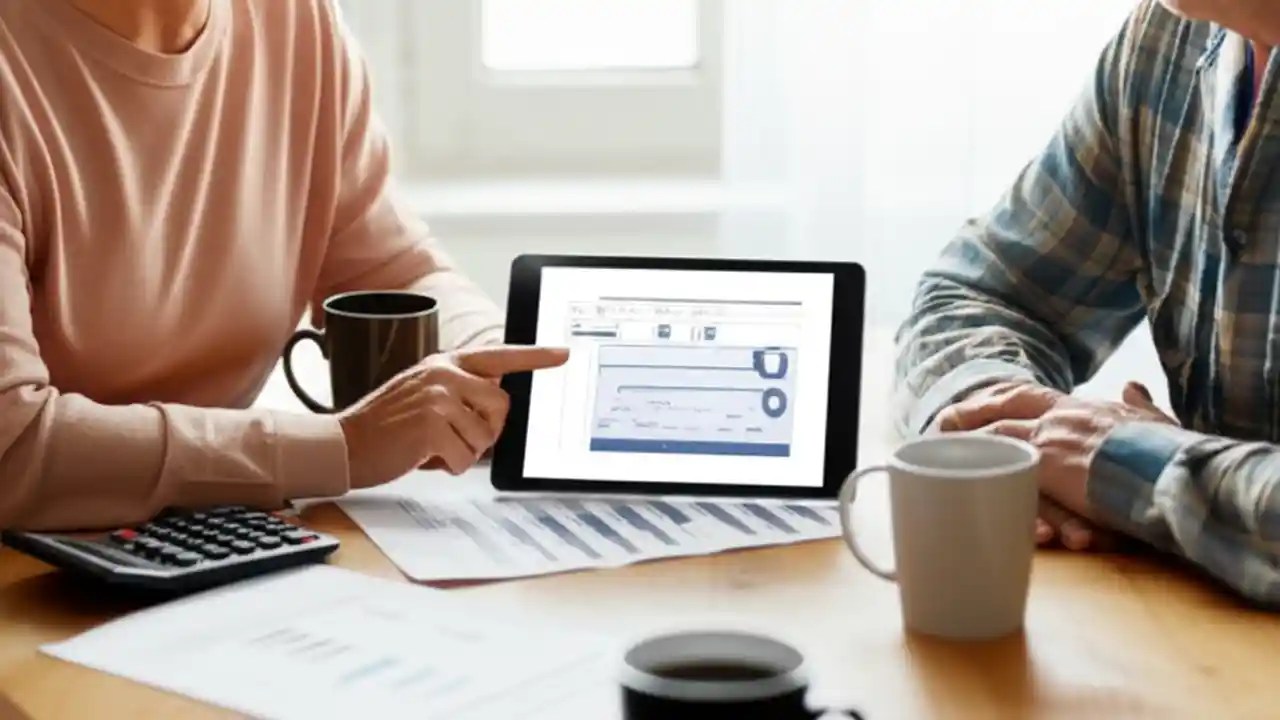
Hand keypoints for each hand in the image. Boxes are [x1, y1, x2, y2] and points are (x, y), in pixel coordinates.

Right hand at [338, 345, 568, 487]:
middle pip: (502, 405)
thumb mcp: (424, 394)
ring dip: (465, 452)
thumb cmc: (386, 426)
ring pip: (486, 436)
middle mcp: (444, 374)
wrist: (344, 443)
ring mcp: (438, 397)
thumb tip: (498, 405)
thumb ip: (459, 391)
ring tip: (433, 446)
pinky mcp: (432, 426)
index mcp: (445, 363)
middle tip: (456, 437)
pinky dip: (450, 466)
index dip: (535, 356)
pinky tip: (425, 457)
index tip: (563, 354)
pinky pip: (467, 457)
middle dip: (487, 431)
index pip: (499, 355)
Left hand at [937, 380, 1173, 549]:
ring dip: (963, 444)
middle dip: (967, 415)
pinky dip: (978, 477)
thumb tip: (1131, 385)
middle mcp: (1060, 418)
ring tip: (933, 450)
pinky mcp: (1048, 469)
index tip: (975, 403)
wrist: (1179, 472)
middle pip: (1001, 409)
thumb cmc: (1173, 455)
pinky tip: (954, 482)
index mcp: (1081, 406)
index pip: (1028, 395)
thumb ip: (1138, 404)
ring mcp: (1052, 441)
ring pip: (993, 437)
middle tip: (938, 423)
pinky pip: (1001, 471)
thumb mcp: (1153, 421)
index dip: (998, 399)